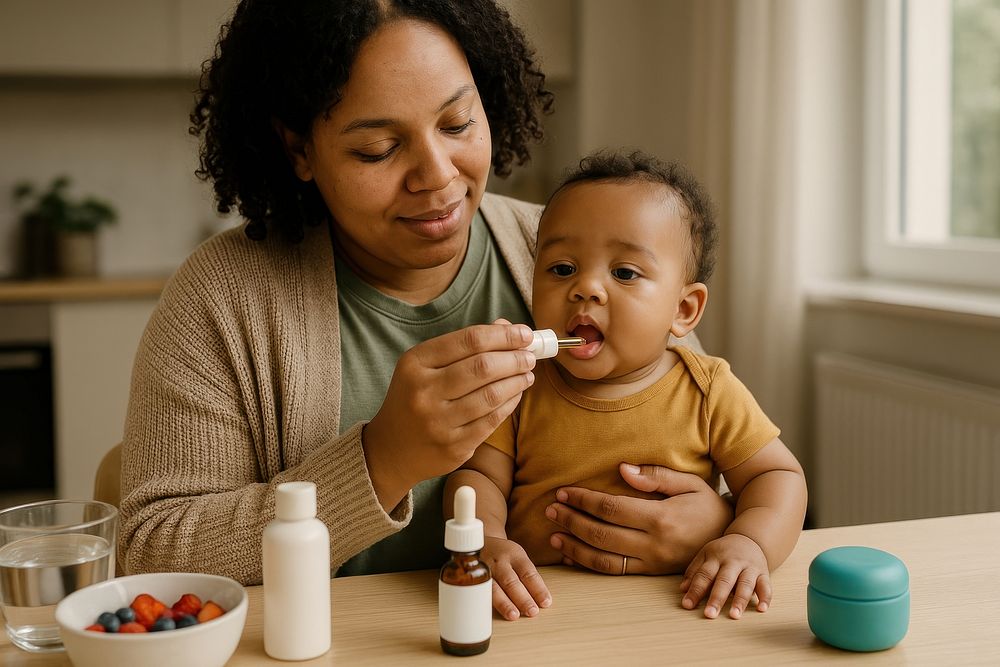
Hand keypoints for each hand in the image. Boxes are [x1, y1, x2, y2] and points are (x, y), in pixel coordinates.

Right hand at [363, 321, 534, 509]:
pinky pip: (492, 420)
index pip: (469, 340)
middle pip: (483, 366)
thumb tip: (507, 327)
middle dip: (515, 358)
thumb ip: (463, 345)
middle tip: (530, 355)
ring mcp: (438, 422)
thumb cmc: (414, 398)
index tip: (524, 334)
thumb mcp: (426, 365)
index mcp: (415, 363)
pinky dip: (510, 403)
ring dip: (517, 381)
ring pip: (491, 395)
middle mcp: (424, 392)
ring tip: (527, 373)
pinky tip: (516, 394)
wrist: (392, 449)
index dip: (503, 335)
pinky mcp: (453, 447)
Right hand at [482, 536, 551, 620]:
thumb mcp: (517, 557)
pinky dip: (486, 603)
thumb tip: (541, 600)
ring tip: (513, 615)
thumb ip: (527, 577)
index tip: (545, 602)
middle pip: (511, 581)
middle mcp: (499, 562)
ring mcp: (484, 570)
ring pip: (494, 588)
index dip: (538, 589)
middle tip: (532, 611)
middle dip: (522, 598)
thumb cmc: (502, 555)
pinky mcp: (473, 579)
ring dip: (504, 603)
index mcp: (514, 554)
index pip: (528, 573)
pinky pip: (479, 592)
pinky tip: (490, 613)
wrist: (477, 543)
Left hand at [545, 463, 732, 574]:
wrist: (732, 541)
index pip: (611, 509)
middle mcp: (653, 544)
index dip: (584, 500)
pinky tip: (571, 556)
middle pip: (601, 534)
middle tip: (550, 510)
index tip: (564, 492)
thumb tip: (622, 468)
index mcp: (661, 518)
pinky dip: (589, 565)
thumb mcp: (689, 483)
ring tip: (553, 535)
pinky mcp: (650, 572)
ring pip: (603, 560)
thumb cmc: (707, 506)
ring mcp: (651, 562)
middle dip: (571, 521)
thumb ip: (656, 476)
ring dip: (574, 547)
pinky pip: (614, 572)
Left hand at [680, 533, 770, 618]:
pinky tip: (761, 609)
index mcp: (715, 557)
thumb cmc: (723, 552)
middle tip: (710, 615)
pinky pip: (766, 586)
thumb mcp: (706, 555)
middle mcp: (733, 562)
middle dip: (717, 598)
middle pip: (724, 581)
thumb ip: (694, 571)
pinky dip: (765, 598)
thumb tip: (682, 589)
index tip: (687, 605)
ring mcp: (749, 568)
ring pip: (745, 584)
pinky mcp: (763, 574)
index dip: (695, 590)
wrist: (748, 539)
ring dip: (740, 600)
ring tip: (734, 615)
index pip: (704, 575)